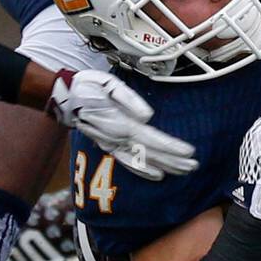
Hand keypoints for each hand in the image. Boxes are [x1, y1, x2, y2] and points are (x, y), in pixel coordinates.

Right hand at [48, 69, 197, 180]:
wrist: (65, 97)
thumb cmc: (90, 87)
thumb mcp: (109, 85)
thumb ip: (129, 100)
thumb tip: (148, 116)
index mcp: (120, 123)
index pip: (152, 139)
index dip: (171, 147)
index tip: (190, 152)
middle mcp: (117, 138)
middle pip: (151, 153)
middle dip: (174, 161)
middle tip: (195, 166)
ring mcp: (112, 144)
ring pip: (142, 160)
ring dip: (165, 166)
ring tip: (185, 171)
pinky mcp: (108, 146)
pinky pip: (128, 162)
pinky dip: (143, 171)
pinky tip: (157, 176)